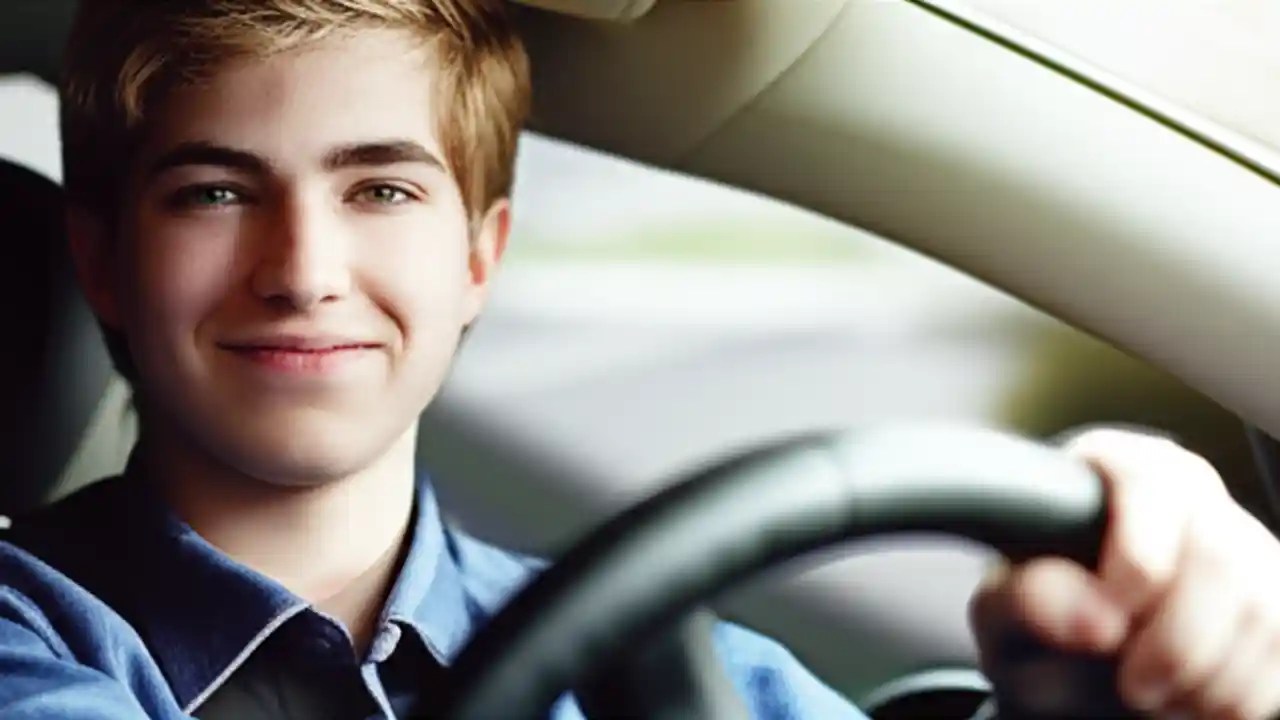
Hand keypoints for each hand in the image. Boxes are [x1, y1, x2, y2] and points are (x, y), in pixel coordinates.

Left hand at [970, 428, 1279, 718]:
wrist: (1067, 638)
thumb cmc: (1033, 604)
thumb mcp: (1002, 601)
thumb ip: (1028, 598)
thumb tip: (1095, 621)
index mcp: (1119, 466)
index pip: (1148, 487)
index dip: (1134, 563)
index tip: (1104, 628)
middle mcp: (1191, 491)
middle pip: (1219, 558)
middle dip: (1177, 643)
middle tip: (1131, 688)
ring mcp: (1244, 542)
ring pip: (1262, 610)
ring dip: (1208, 677)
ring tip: (1150, 698)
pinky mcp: (1275, 597)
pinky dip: (1237, 693)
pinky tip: (1186, 702)